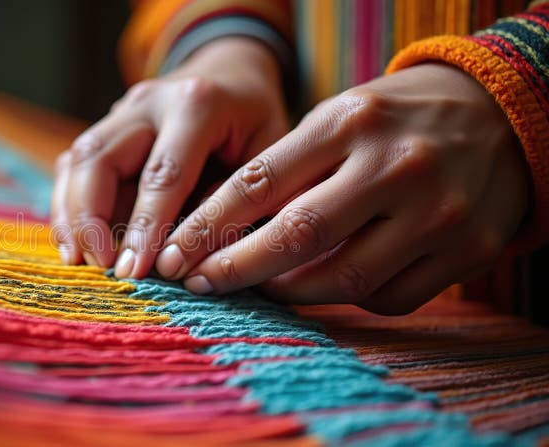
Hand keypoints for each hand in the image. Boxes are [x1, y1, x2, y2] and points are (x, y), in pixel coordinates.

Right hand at [52, 37, 289, 277]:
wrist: (234, 74)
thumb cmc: (256, 124)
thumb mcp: (267, 156)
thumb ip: (236, 200)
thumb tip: (195, 257)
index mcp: (197, 105)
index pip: (162, 173)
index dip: (144, 226)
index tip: (134, 271)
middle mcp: (150, 101)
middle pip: (100, 159)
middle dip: (92, 219)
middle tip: (102, 268)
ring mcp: (121, 110)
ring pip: (77, 160)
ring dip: (72, 216)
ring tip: (80, 262)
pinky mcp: (106, 126)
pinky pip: (74, 165)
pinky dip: (68, 206)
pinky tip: (75, 245)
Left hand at [157, 63, 529, 314]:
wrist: (501, 116)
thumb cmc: (396, 118)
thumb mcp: (340, 117)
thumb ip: (289, 167)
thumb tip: (224, 231)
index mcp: (351, 122)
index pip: (260, 182)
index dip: (208, 225)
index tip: (176, 255)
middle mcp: (394, 167)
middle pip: (295, 237)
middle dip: (235, 267)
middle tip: (200, 283)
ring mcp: (437, 213)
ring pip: (341, 280)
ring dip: (287, 291)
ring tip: (260, 286)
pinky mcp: (466, 252)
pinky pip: (387, 297)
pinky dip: (346, 299)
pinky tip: (326, 285)